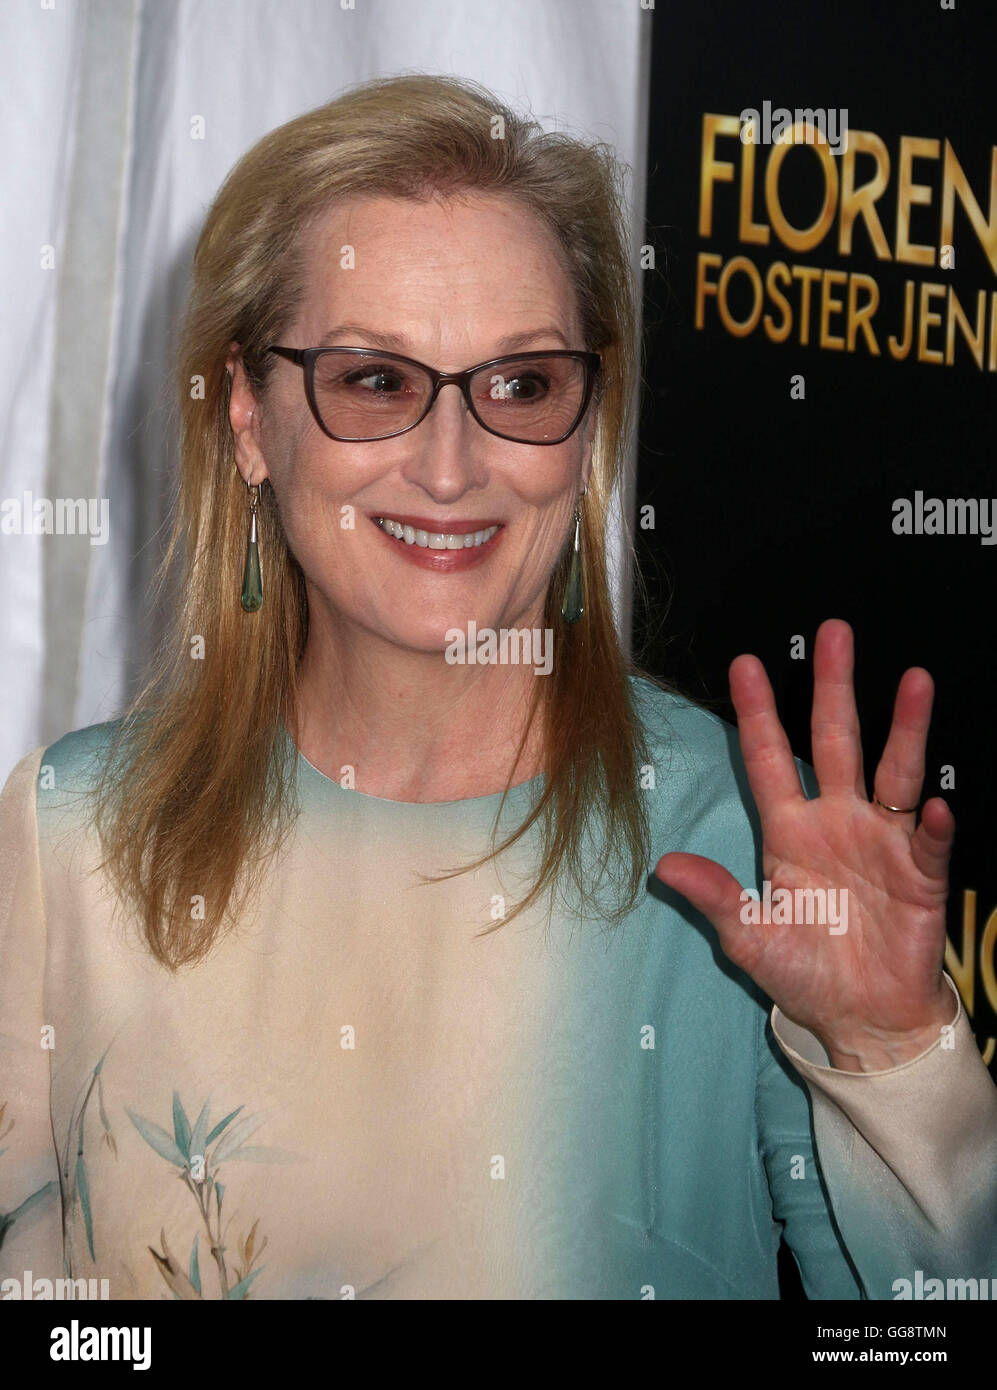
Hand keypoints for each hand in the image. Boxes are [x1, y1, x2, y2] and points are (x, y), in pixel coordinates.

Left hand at [654, 619, 955, 1072]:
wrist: (862, 1019)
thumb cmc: (805, 973)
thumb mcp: (747, 936)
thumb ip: (714, 897)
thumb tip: (663, 866)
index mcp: (790, 831)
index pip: (769, 759)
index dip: (758, 714)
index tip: (745, 664)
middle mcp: (837, 821)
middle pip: (835, 741)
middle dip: (833, 688)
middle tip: (834, 634)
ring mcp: (882, 841)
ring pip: (893, 770)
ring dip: (904, 728)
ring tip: (913, 681)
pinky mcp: (920, 874)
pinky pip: (927, 842)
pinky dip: (931, 824)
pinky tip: (932, 804)